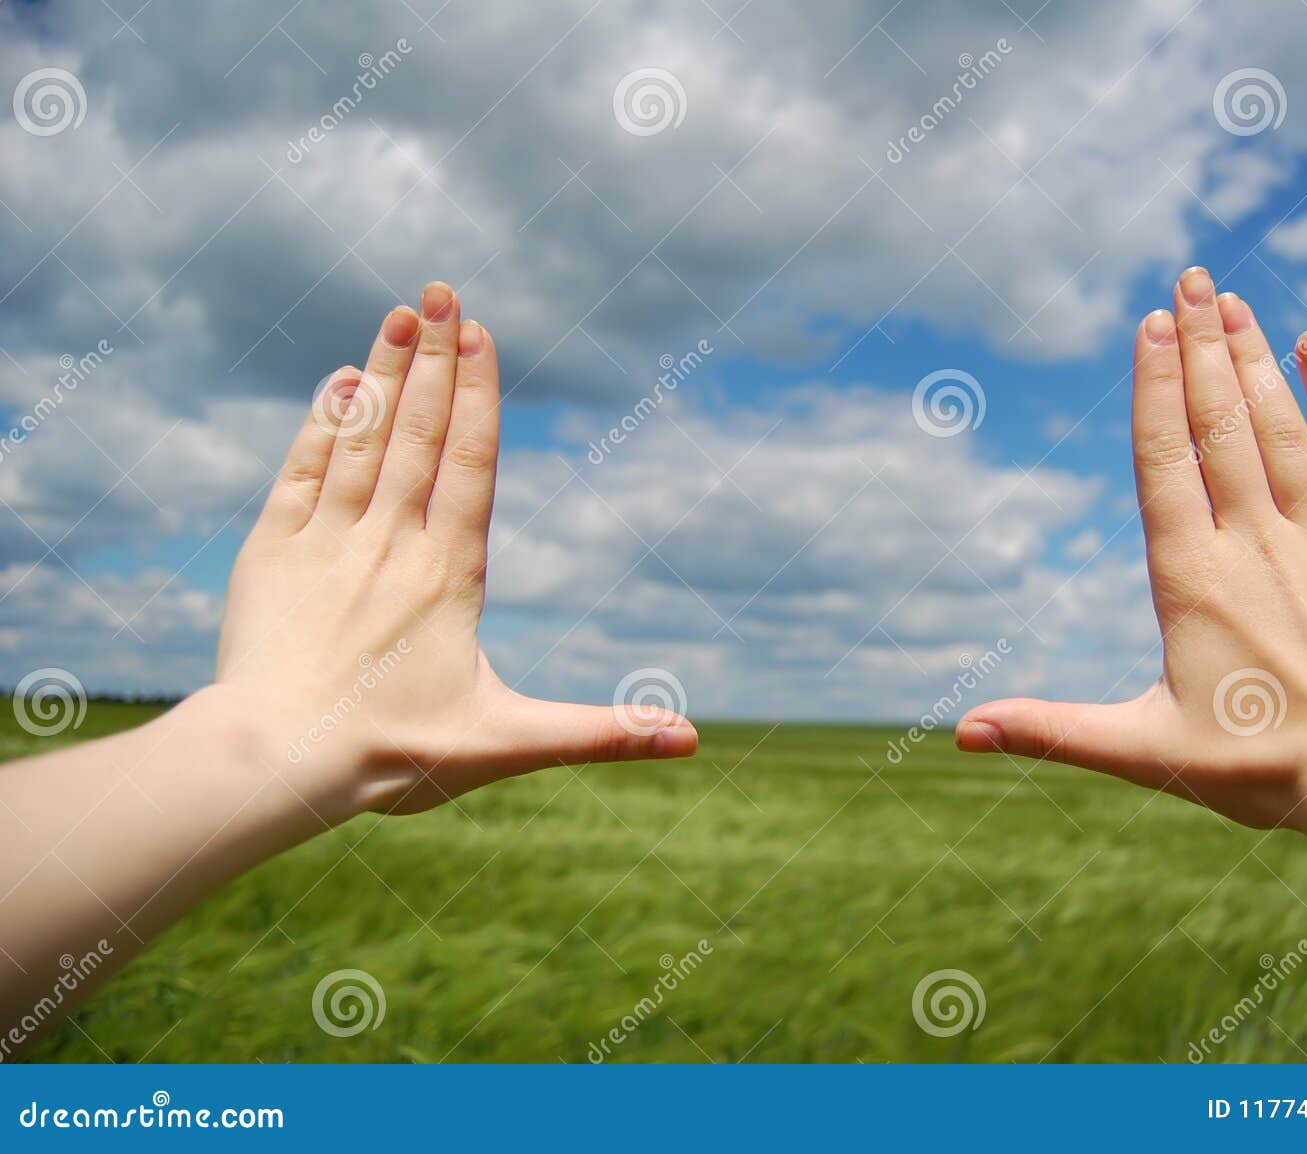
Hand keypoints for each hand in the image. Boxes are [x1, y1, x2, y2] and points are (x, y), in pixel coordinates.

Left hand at [210, 282, 696, 817]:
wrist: (276, 762)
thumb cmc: (396, 756)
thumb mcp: (510, 742)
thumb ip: (601, 731)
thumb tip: (692, 739)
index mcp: (449, 572)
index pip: (469, 462)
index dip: (476, 394)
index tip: (479, 332)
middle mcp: (389, 542)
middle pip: (417, 432)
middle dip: (434, 357)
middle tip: (444, 290)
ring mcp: (327, 541)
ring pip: (363, 438)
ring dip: (383, 371)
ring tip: (401, 312)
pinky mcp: (272, 554)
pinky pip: (302, 471)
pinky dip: (322, 423)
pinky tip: (338, 383)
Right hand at [956, 267, 1306, 832]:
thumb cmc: (1260, 769)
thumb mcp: (1143, 751)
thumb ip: (1051, 730)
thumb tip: (960, 731)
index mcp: (1191, 577)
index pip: (1164, 459)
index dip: (1155, 386)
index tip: (1151, 324)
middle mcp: (1253, 540)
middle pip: (1219, 423)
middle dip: (1201, 346)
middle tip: (1190, 278)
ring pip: (1278, 427)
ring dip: (1253, 358)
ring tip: (1232, 299)